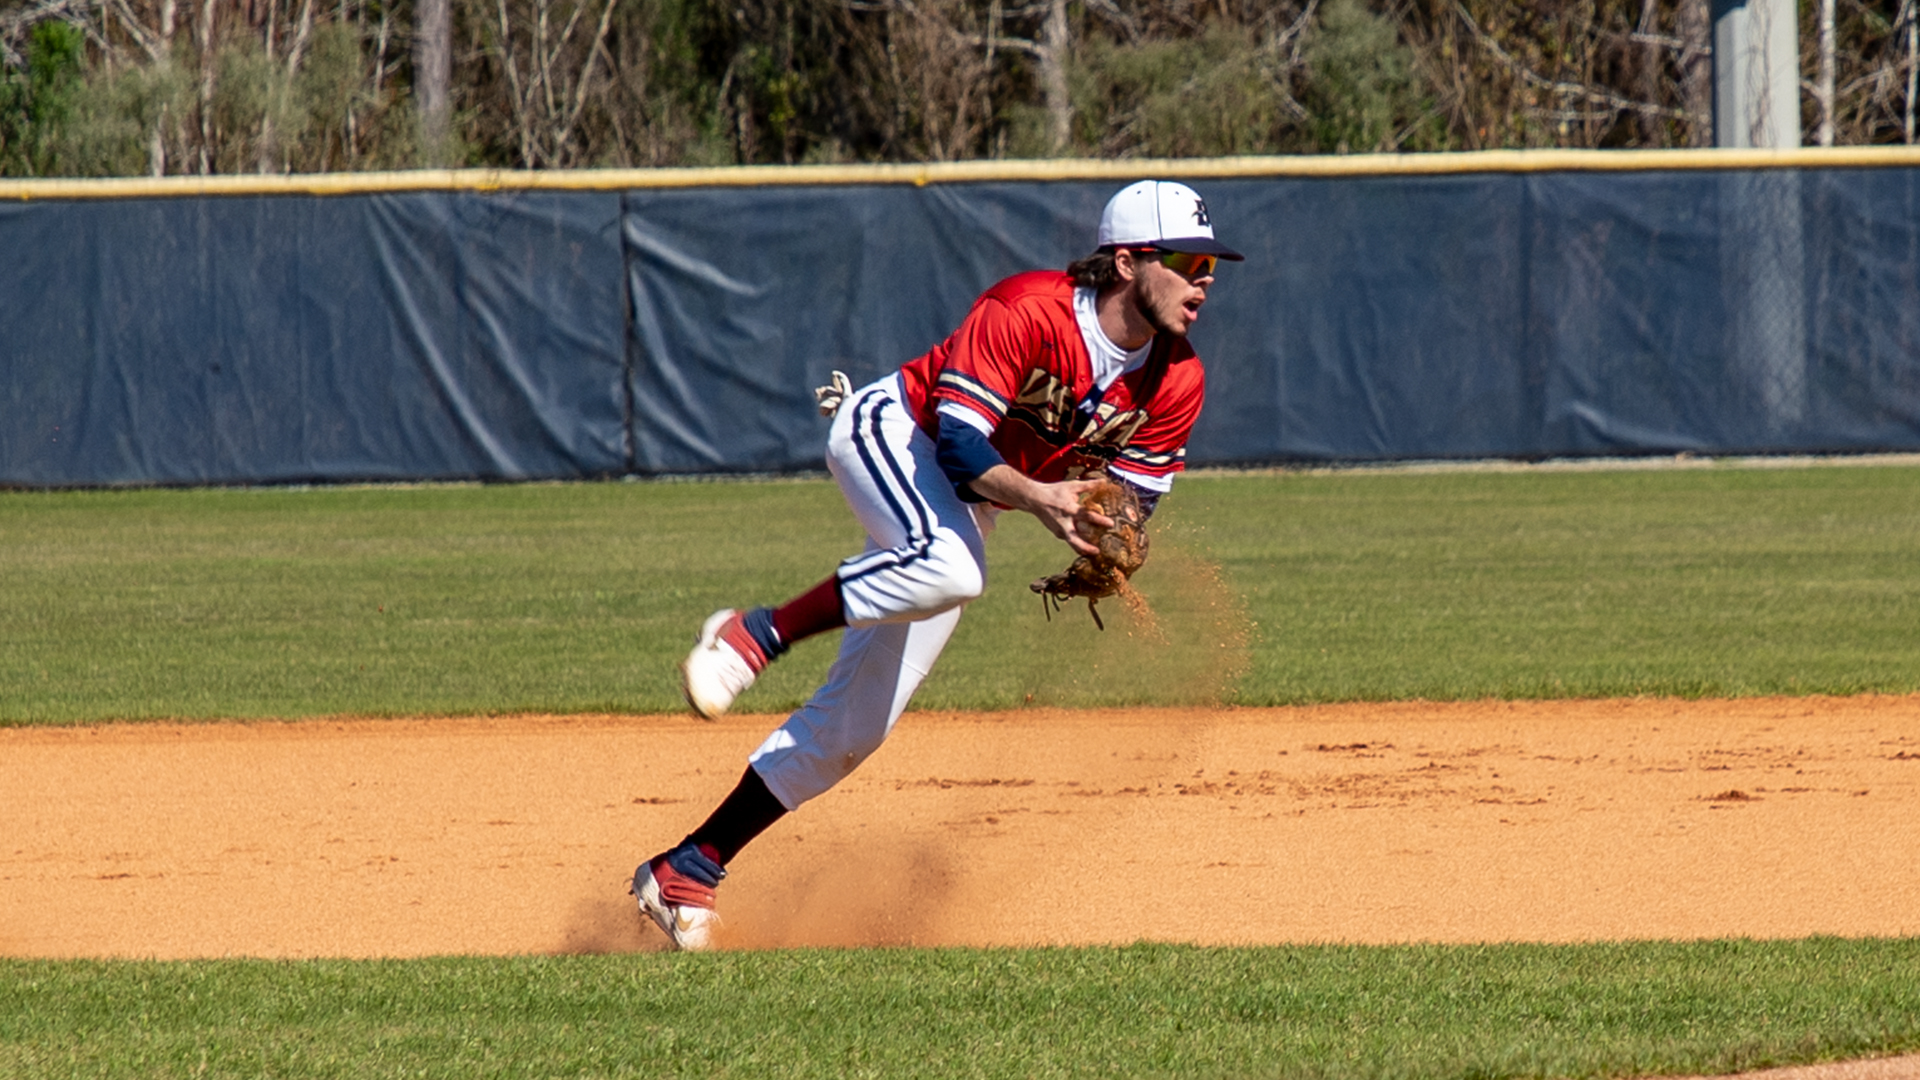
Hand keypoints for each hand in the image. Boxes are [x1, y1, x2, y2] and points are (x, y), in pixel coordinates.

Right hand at [970, 467, 1111, 555]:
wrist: (1035, 499)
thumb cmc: (1055, 491)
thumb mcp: (1072, 486)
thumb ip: (1089, 485)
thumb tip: (1104, 482)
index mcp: (1069, 509)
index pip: (1086, 515)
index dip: (1099, 520)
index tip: (1111, 524)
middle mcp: (1064, 522)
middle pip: (1074, 539)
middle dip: (1086, 546)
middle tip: (1098, 551)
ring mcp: (1059, 529)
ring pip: (1072, 543)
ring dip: (1083, 549)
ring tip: (1094, 553)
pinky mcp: (1057, 533)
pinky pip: (1069, 540)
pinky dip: (1078, 545)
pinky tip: (1087, 548)